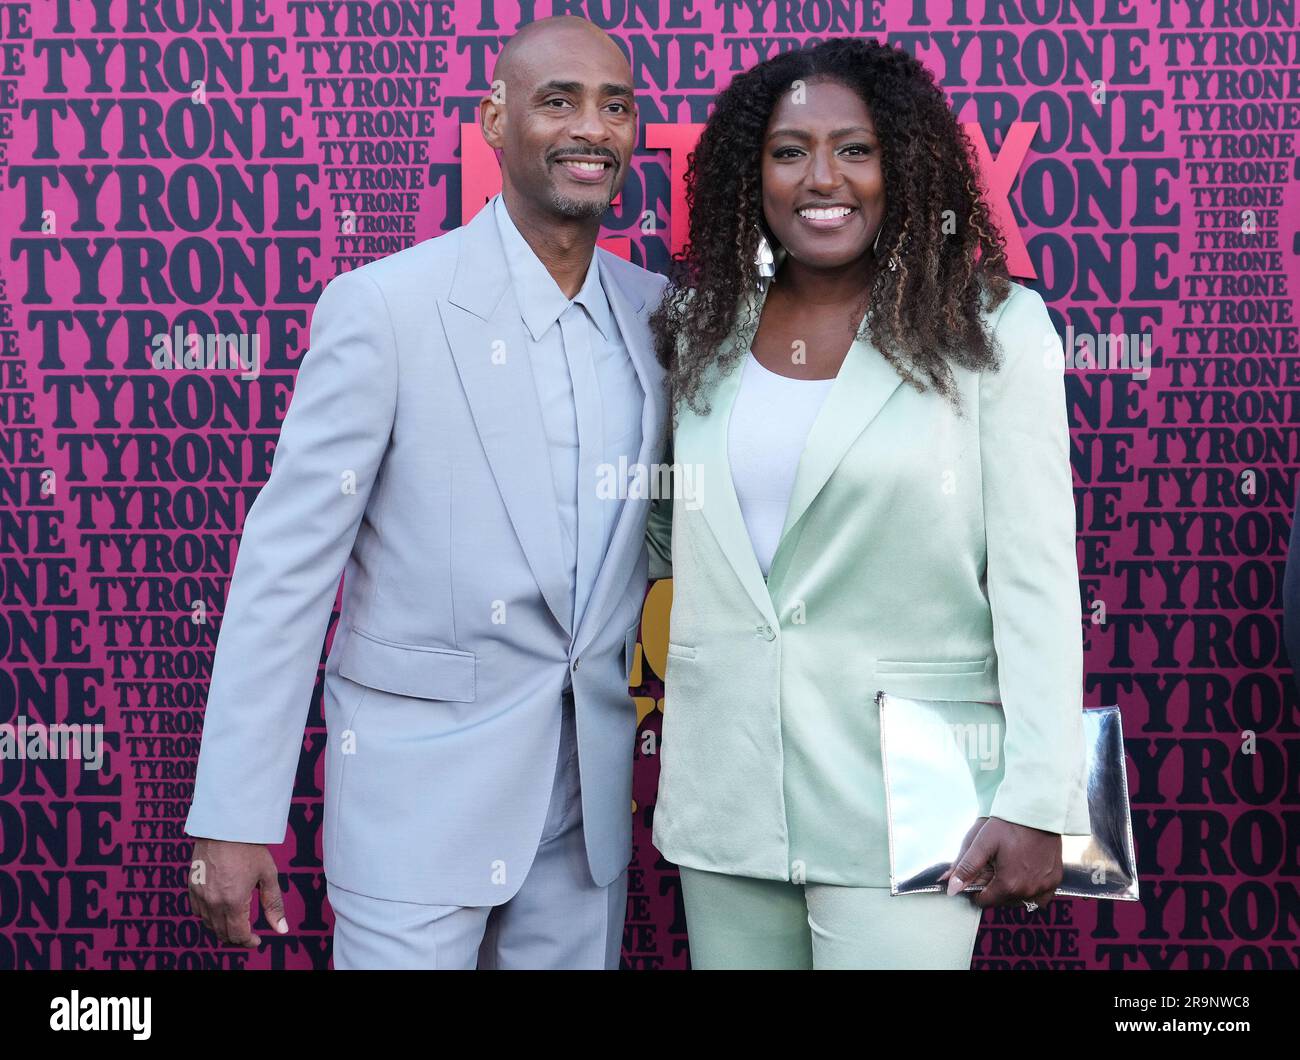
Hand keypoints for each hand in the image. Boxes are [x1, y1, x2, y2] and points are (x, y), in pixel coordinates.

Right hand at [188, 838, 289, 946]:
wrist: (225, 826)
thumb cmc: (250, 848)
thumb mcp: (268, 876)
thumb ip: (274, 904)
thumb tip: (281, 929)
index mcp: (233, 902)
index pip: (238, 935)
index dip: (248, 942)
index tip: (257, 940)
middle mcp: (213, 902)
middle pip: (222, 933)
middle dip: (236, 938)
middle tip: (248, 935)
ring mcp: (199, 895)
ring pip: (208, 924)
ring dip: (222, 929)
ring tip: (236, 924)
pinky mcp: (191, 887)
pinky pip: (197, 911)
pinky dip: (209, 917)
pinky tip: (220, 911)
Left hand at [937, 816, 1062, 908]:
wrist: (1038, 812)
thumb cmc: (1008, 825)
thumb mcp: (982, 843)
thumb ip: (966, 868)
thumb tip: (951, 889)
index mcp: (1008, 885)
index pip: (985, 902)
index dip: (976, 892)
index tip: (975, 879)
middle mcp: (1028, 891)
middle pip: (1003, 902)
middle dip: (993, 891)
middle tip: (991, 871)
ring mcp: (1044, 887)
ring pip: (1022, 901)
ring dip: (1012, 893)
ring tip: (1006, 873)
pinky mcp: (1055, 880)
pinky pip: (1041, 897)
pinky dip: (1032, 893)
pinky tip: (1025, 878)